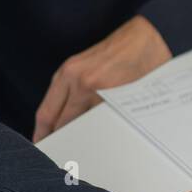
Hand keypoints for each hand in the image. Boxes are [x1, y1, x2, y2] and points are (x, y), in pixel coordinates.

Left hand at [34, 15, 170, 141]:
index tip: (44, 146)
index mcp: (67, 73)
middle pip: (61, 124)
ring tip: (88, 149)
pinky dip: (103, 132)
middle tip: (64, 155)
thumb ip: (73, 88)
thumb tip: (63, 120)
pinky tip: (108, 137)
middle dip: (62, 141)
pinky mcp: (117, 96)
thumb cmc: (121, 52)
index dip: (43, 135)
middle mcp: (77, 81)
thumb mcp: (87, 65)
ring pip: (83, 126)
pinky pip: (104, 123)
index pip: (46, 114)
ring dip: (84, 138)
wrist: (148, 36)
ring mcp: (97, 89)